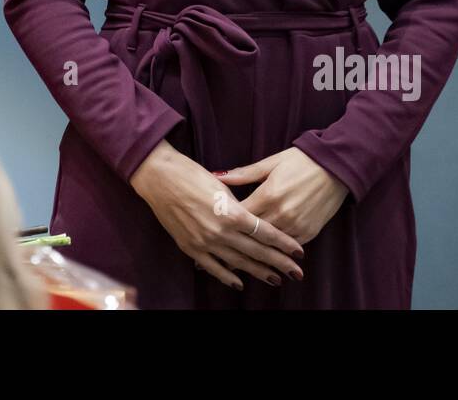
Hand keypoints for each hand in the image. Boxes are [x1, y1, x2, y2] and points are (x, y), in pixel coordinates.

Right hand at [129, 139, 304, 290]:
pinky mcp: (190, 247)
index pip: (266, 233)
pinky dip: (228, 276)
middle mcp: (221, 231)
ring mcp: (205, 242)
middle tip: (297, 273)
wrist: (159, 178)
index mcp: (232, 212)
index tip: (298, 252)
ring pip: (239, 262)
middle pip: (257, 251)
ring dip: (259, 272)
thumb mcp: (221, 186)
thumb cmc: (191, 174)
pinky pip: (213, 267)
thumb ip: (238, 205)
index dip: (283, 243)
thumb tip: (250, 219)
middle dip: (279, 263)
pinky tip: (240, 283)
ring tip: (275, 279)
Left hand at [215, 147, 348, 246]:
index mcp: (268, 195)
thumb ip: (243, 174)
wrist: (336, 167)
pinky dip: (274, 251)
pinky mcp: (309, 233)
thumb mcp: (270, 163)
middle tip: (213, 257)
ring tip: (233, 265)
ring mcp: (296, 225)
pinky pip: (286, 247)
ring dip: (253, 253)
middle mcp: (282, 214)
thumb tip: (217, 176)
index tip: (208, 231)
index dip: (223, 224)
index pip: (239, 215)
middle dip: (233, 244)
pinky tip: (262, 259)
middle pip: (251, 236)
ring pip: (268, 246)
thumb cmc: (300, 161)